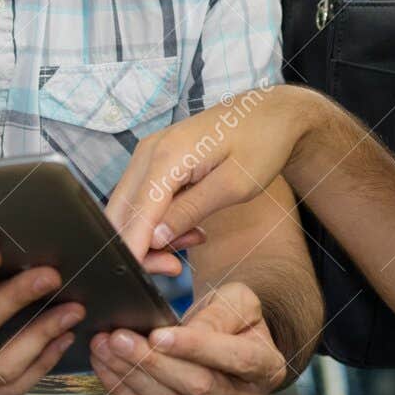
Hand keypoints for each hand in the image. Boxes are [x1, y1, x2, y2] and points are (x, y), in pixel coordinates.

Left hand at [88, 281, 286, 394]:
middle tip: (119, 337)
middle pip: (197, 387)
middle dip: (153, 362)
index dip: (195, 347)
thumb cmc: (235, 321)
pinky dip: (122, 390)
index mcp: (266, 367)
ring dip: (131, 376)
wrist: (231, 345)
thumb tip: (187, 332)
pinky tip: (105, 365)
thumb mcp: (238, 302)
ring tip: (105, 347)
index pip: (234, 359)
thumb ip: (218, 314)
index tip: (158, 334)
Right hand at [105, 84, 326, 267]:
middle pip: (121, 212)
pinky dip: (158, 220)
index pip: (135, 213)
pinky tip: (190, 226)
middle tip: (176, 265)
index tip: (135, 281)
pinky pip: (142, 198)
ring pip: (129, 207)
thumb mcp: (233, 186)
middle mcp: (149, 151)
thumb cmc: (262, 145)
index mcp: (167, 155)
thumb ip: (190, 211)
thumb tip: (153, 238)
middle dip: (141, 246)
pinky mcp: (156, 158)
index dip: (133, 250)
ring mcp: (149, 152)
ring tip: (195, 237)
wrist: (273, 113)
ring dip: (152, 234)